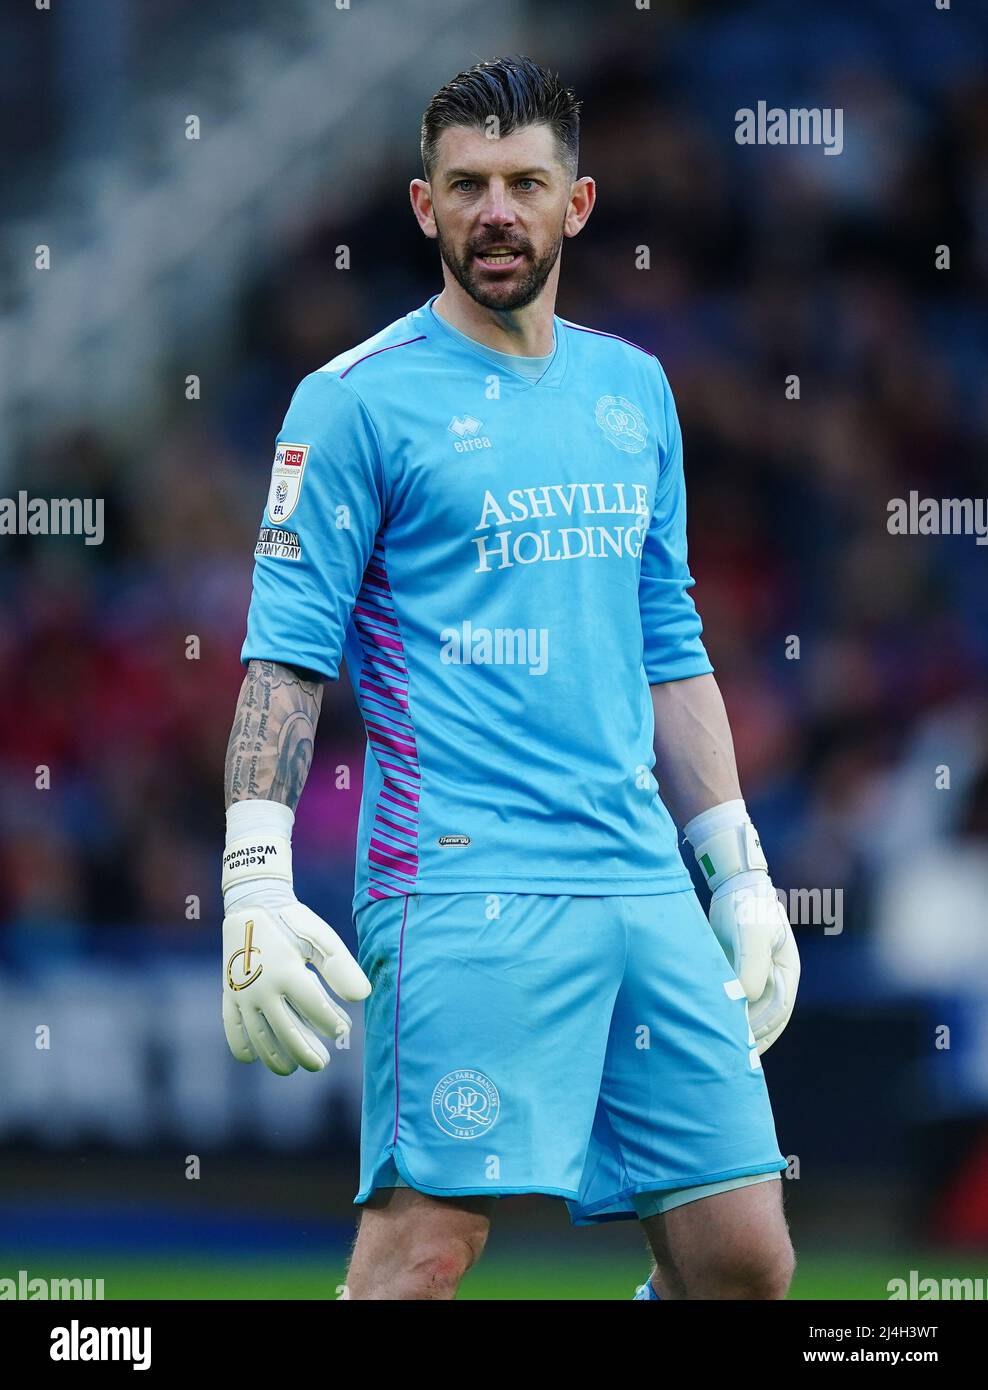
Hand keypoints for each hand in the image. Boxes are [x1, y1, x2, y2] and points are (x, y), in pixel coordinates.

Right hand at [223, 903, 370, 1074]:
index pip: (315, 1009)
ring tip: (292, 1068)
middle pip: (287, 1032)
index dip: (331, 1023)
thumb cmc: (293, 923)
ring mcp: (243, 994)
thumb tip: (362, 996)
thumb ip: (341, 968)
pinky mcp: (229, 994)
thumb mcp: (321, 939)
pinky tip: (253, 1058)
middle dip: (305, 1053)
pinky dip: (241, 1046)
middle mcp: (263, 987)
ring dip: (275, 1057)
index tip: (342, 1031)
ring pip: (259, 1037)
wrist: (252, 906)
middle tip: (321, 1064)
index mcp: (289, 972)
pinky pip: (232, 1028)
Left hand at [709, 874, 799, 1053]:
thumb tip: (745, 999)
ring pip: (751, 1011)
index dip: (763, 1030)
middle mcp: (774, 977)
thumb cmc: (749, 906)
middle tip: (731, 1057)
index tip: (746, 1045)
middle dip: (752, 1038)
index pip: (779, 1010)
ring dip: (739, 1029)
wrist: (733, 885)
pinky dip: (727, 1013)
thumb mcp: (753, 935)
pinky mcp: (739, 971)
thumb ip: (752, 967)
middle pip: (767, 1017)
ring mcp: (757, 975)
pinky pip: (735, 999)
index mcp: (786, 971)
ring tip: (721, 1049)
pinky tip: (710, 1024)